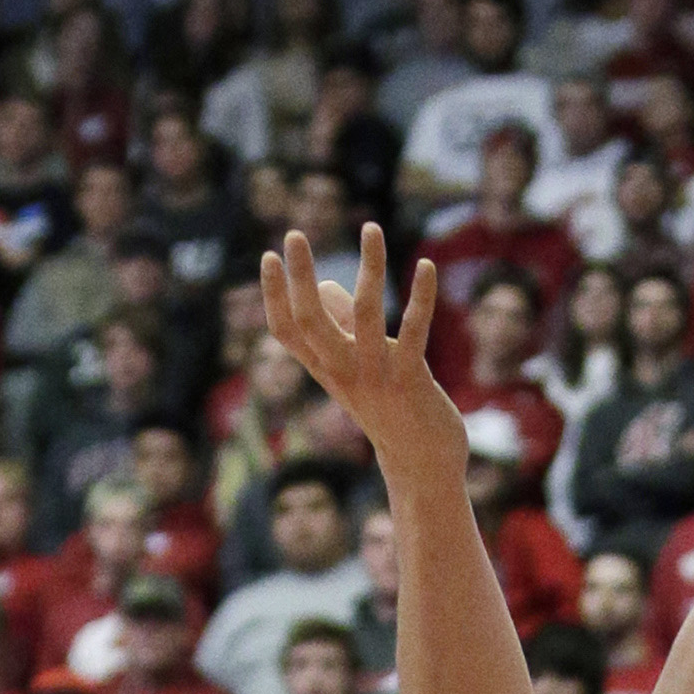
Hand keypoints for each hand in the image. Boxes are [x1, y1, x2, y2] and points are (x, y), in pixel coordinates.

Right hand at [261, 227, 466, 475]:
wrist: (422, 465)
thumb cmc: (389, 410)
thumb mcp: (356, 371)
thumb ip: (339, 331)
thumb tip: (326, 287)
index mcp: (325, 370)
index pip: (286, 331)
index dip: (274, 295)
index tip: (269, 257)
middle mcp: (343, 371)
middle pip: (311, 318)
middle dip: (301, 275)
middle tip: (293, 234)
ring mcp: (376, 375)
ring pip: (364, 312)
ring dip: (369, 266)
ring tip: (371, 228)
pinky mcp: (410, 379)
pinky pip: (414, 330)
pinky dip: (420, 296)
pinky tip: (425, 265)